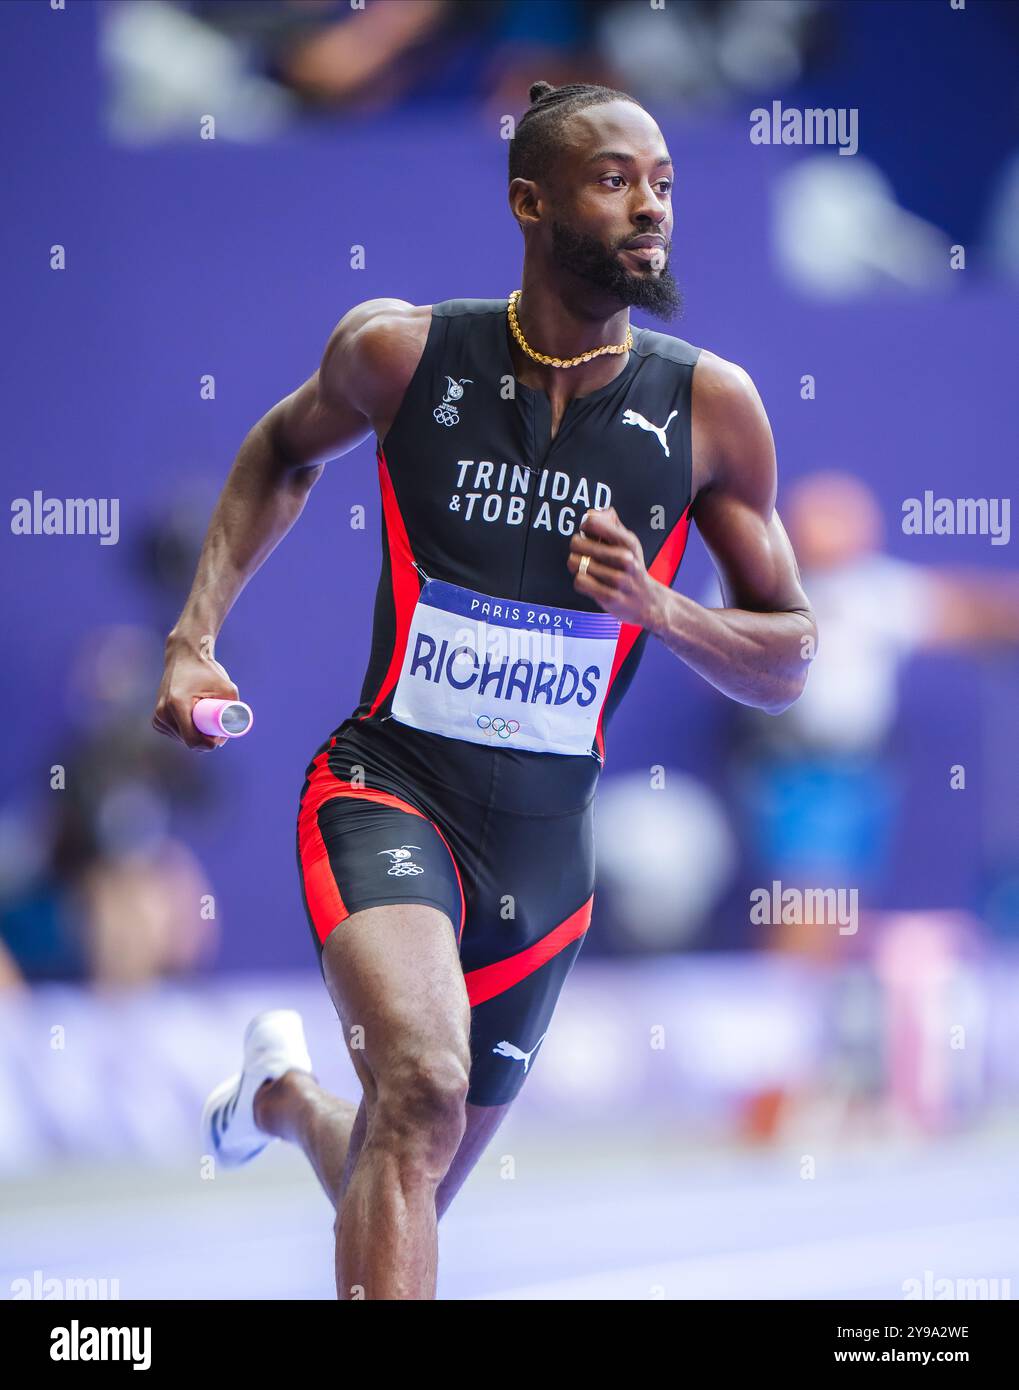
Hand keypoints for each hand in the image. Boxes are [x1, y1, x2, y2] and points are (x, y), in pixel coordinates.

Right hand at [152, 636, 238, 750]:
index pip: (192, 740)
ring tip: (203, 715)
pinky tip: (193, 718)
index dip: (208, 744)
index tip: (220, 738)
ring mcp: (158, 716)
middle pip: (188, 741)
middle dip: (204, 739)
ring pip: (182, 739)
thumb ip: (233, 710)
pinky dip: (187, 731)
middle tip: (217, 725)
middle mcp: (163, 712)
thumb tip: (224, 737)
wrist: (185, 656)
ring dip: (195, 735)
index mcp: (176, 705)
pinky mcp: (157, 718)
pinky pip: (176, 734)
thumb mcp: (227, 687)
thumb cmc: (207, 671)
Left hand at [567, 506, 665, 628]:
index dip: (584, 526)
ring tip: (587, 569)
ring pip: (576, 563)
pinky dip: (580, 581)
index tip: (589, 534)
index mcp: (628, 541)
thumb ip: (610, 524)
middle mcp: (625, 559)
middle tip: (585, 554)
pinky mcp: (610, 597)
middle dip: (577, 548)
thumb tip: (591, 512)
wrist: (648, 602)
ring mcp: (618, 579)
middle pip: (577, 543)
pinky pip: (580, 582)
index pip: (592, 522)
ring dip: (577, 566)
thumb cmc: (632, 568)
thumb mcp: (628, 543)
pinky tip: (590, 582)